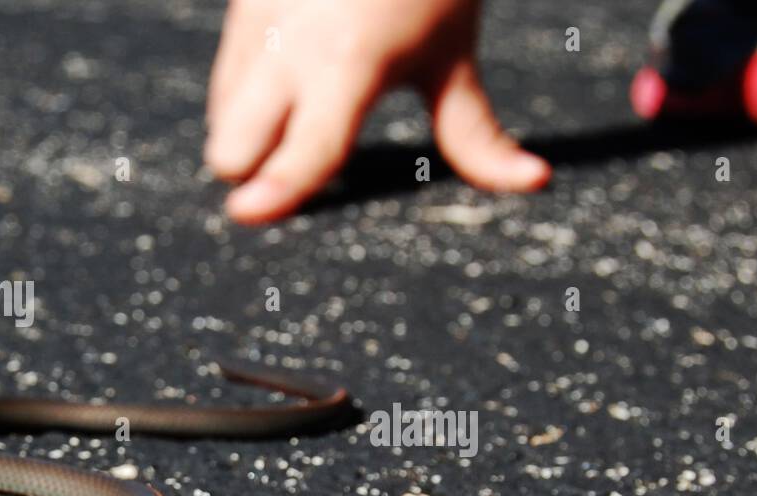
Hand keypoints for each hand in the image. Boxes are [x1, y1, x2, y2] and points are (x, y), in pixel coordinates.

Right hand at [205, 0, 551, 222]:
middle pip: (231, 146)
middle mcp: (290, 42)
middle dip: (254, 169)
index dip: (278, 186)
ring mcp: (255, 18)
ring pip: (221, 114)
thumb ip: (476, 133)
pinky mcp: (240, 3)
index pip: (306, 144)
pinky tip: (291, 81)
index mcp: (350, 63)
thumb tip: (536, 181)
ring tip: (302, 114)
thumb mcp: (452, 56)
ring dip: (250, 134)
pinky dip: (249, 97)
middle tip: (296, 165)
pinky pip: (224, 78)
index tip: (249, 214)